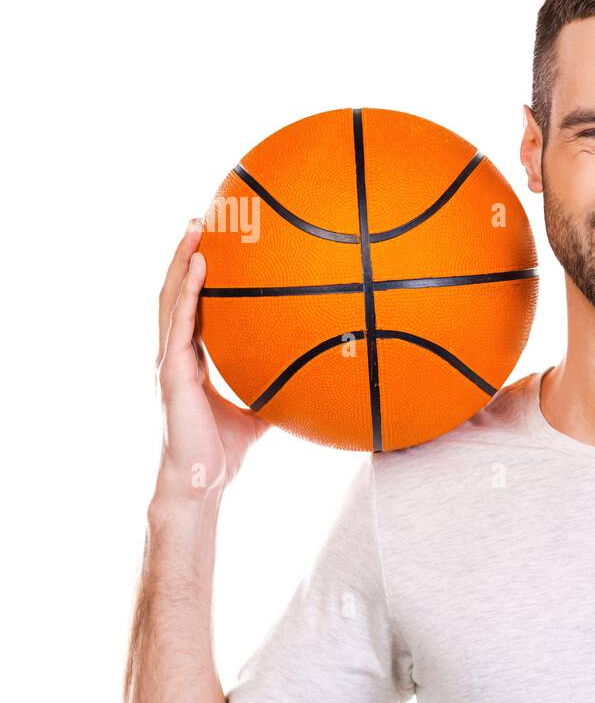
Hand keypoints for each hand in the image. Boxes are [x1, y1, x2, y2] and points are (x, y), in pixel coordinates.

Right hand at [154, 218, 268, 498]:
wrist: (202, 482)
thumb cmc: (226, 451)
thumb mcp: (261, 411)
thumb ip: (277, 389)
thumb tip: (318, 376)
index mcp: (191, 360)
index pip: (192, 308)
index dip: (196, 277)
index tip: (210, 244)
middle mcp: (175, 354)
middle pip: (176, 293)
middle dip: (185, 255)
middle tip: (200, 219)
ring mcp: (168, 362)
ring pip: (171, 299)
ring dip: (182, 261)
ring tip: (195, 228)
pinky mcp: (172, 373)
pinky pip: (179, 323)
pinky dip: (188, 292)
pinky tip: (201, 267)